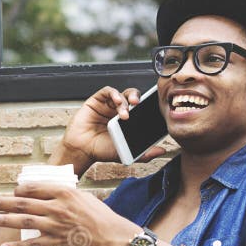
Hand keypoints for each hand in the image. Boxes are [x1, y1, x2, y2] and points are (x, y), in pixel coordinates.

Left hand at [0, 183, 138, 245]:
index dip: (18, 191)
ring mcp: (56, 226)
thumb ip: (61, 194)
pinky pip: (33, 245)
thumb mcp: (82, 197)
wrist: (114, 238)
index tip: (11, 194)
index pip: (32, 188)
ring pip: (23, 222)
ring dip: (3, 221)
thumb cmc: (100, 217)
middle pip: (22, 204)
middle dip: (0, 203)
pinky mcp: (57, 244)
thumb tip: (42, 193)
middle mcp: (57, 208)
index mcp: (64, 192)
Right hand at [50, 86, 165, 174]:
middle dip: (137, 98)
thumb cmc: (101, 151)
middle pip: (133, 97)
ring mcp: (108, 105)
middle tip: (138, 104)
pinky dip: (114, 94)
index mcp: (128, 120)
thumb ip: (145, 153)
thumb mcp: (126, 153)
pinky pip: (108, 91)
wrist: (82, 150)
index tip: (152, 109)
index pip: (141, 108)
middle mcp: (118, 110)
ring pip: (122, 94)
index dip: (147, 106)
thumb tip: (163, 150)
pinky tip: (116, 101)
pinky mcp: (97, 100)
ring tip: (124, 113)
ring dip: (125, 100)